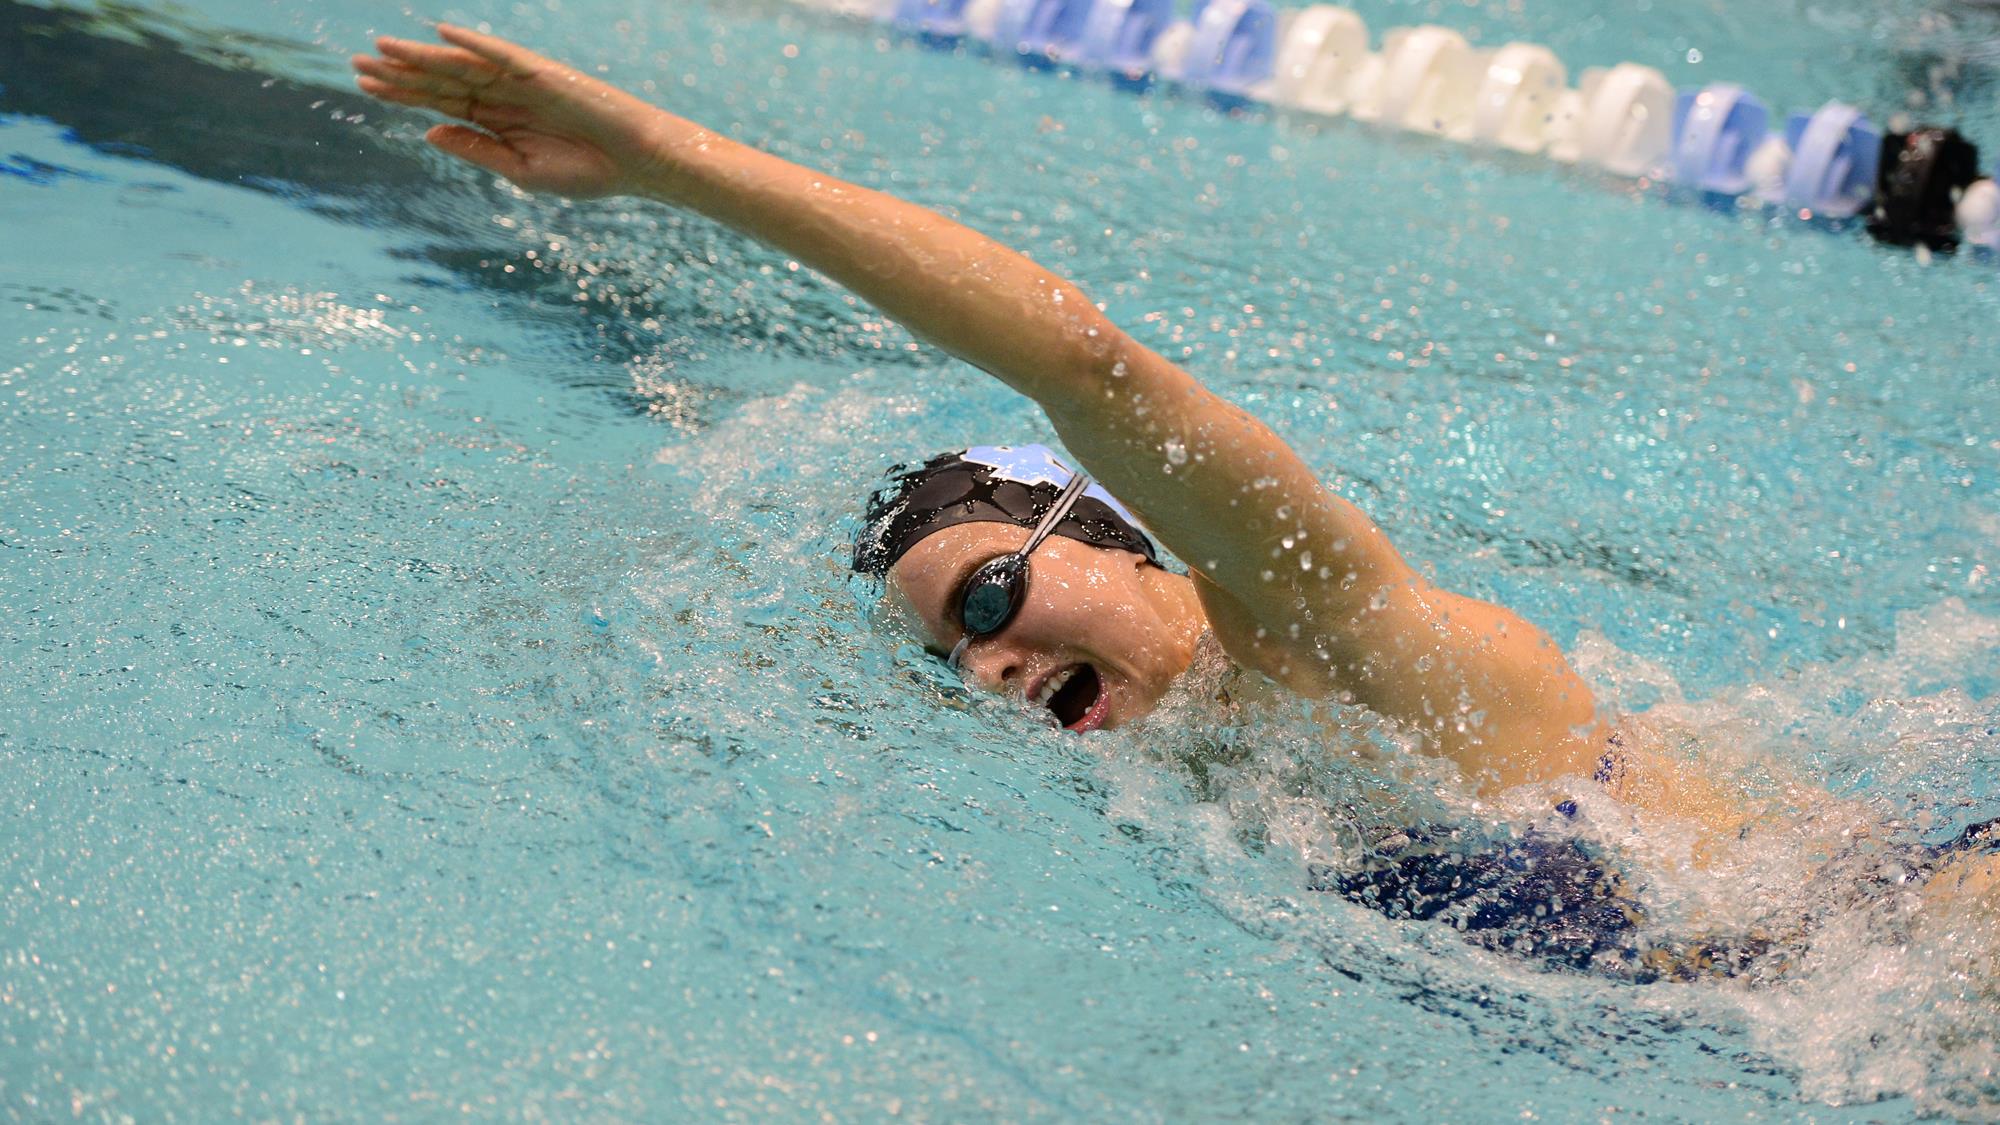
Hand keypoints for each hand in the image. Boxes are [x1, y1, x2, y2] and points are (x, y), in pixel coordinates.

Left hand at [352, 25, 667, 198]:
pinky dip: (472, 43)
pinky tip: (442, 36)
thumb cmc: (587, 172)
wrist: (635, 163)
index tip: (365, 86)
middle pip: (441, 81)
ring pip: (461, 65)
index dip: (402, 94)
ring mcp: (520, 82)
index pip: (439, 103)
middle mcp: (502, 97)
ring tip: (382, 49)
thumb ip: (476, 150)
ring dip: (423, 57)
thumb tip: (429, 132)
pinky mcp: (541, 73)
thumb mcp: (520, 171)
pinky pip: (500, 54)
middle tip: (356, 64)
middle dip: (400, 74)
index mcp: (496, 122)